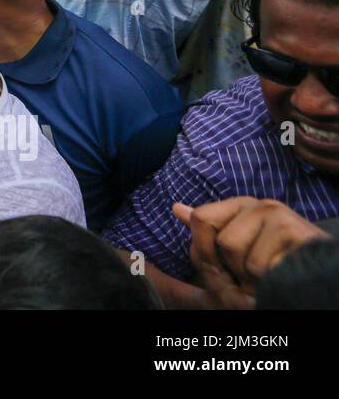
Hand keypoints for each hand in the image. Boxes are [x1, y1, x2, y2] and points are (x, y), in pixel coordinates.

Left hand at [174, 197, 329, 308]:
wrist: (313, 283)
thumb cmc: (266, 270)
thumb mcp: (228, 254)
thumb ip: (204, 232)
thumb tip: (176, 207)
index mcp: (240, 207)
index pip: (202, 218)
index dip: (204, 249)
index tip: (219, 266)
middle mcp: (260, 206)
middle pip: (224, 241)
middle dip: (234, 269)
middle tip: (250, 274)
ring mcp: (281, 217)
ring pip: (243, 255)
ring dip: (252, 278)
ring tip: (267, 276)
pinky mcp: (299, 233)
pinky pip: (265, 266)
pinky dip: (269, 282)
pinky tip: (282, 275)